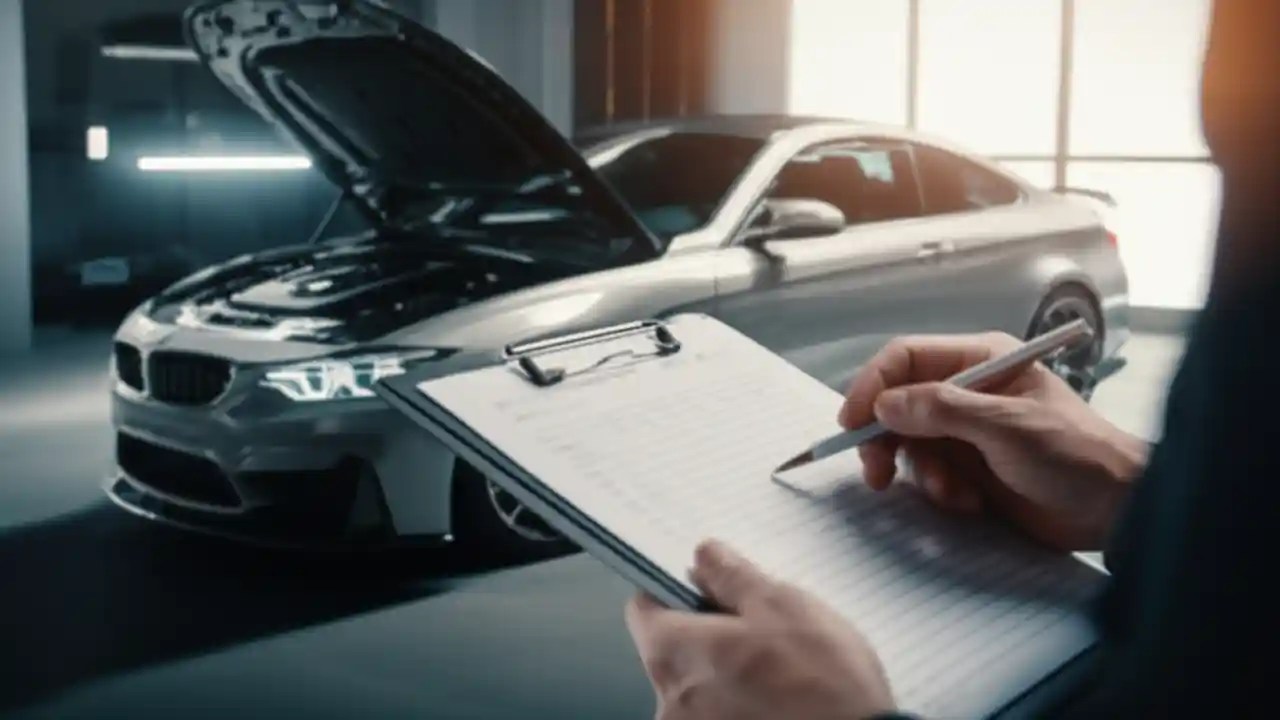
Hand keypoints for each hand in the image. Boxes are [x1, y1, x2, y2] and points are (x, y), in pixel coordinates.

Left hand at [625, 540, 894, 719]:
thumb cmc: (820, 680)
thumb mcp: (781, 606)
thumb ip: (732, 577)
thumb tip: (703, 555)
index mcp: (671, 653)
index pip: (644, 609)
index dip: (674, 592)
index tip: (709, 590)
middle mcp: (667, 702)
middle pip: (671, 650)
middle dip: (708, 635)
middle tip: (760, 632)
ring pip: (697, 687)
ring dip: (725, 674)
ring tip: (777, 672)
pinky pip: (715, 716)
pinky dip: (737, 706)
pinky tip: (777, 704)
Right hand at [839, 332, 1147, 550]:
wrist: (1117, 510)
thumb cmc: (1073, 455)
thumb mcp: (1007, 426)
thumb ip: (942, 410)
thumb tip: (883, 406)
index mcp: (980, 360)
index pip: (905, 359)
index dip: (872, 387)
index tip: (852, 424)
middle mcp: (967, 390)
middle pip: (897, 403)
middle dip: (885, 439)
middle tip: (877, 474)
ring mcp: (967, 431)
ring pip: (909, 444)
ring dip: (921, 473)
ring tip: (954, 494)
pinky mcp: (970, 468)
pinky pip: (930, 474)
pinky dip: (941, 492)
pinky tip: (972, 503)